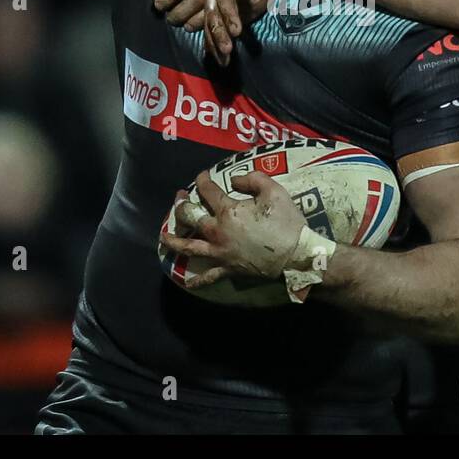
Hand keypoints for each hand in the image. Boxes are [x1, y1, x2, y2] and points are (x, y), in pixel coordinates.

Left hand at [159, 171, 305, 286]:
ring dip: (173, 241)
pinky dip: (196, 280)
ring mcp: (220, 252)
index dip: (202, 180)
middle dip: (181, 205)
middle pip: (190, 217)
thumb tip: (234, 181)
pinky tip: (186, 282)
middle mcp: (217, 232)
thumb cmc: (286, 222)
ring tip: (163, 237)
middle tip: (179, 198)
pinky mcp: (227, 268)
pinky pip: (208, 276)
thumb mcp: (274, 191)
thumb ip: (252, 179)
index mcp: (228, 211)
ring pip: (189, 248)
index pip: (207, 191)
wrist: (296, 255)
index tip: (202, 176)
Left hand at [203, 0, 287, 65]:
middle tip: (228, 50)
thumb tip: (222, 51)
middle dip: (219, 32)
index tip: (224, 62)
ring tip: (237, 30)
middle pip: (212, 10)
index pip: (210, 23)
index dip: (215, 43)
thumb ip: (236, 24)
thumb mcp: (249, 9)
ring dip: (229, 13)